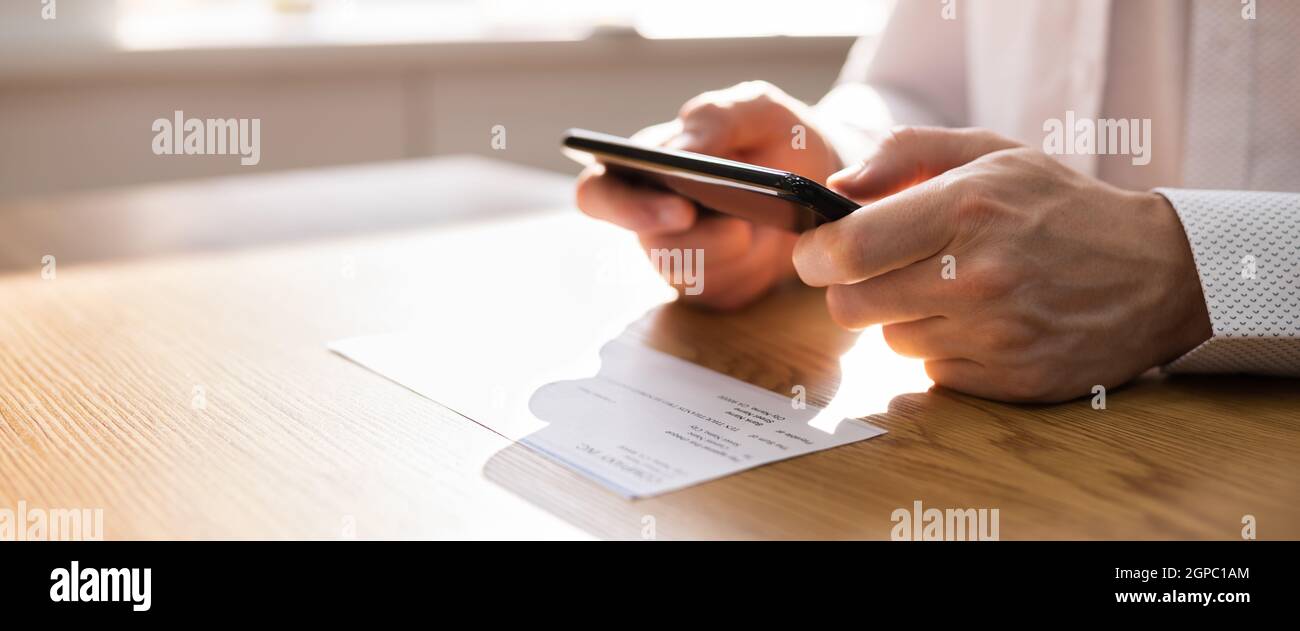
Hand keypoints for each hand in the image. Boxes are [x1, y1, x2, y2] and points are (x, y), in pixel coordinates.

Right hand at [576, 81, 841, 308]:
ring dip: (734, 250)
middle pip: (646, 243)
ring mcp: (680, 256)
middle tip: (738, 229)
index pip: (598, 193)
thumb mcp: (759, 110)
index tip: (678, 207)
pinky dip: (752, 270)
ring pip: (687, 272)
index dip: (621, 208)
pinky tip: (771, 247)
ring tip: (765, 227)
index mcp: (645, 167)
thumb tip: (681, 148)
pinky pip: (722, 291)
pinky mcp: (712, 287)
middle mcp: (651, 215)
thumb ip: (717, 116)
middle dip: (695, 241)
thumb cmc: (779, 138)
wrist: (826, 181)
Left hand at [793, 127, 1211, 401]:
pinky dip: (942, 350)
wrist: (1159, 273)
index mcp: (967, 209)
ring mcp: (996, 335)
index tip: (814, 254)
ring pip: (890, 341)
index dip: (814, 256)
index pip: (850, 250)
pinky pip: (933, 372)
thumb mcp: (992, 152)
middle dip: (850, 289)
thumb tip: (838, 187)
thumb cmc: (1061, 206)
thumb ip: (906, 155)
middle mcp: (978, 276)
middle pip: (851, 306)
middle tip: (875, 273)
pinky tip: (980, 323)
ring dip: (904, 318)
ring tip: (951, 291)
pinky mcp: (1011, 380)